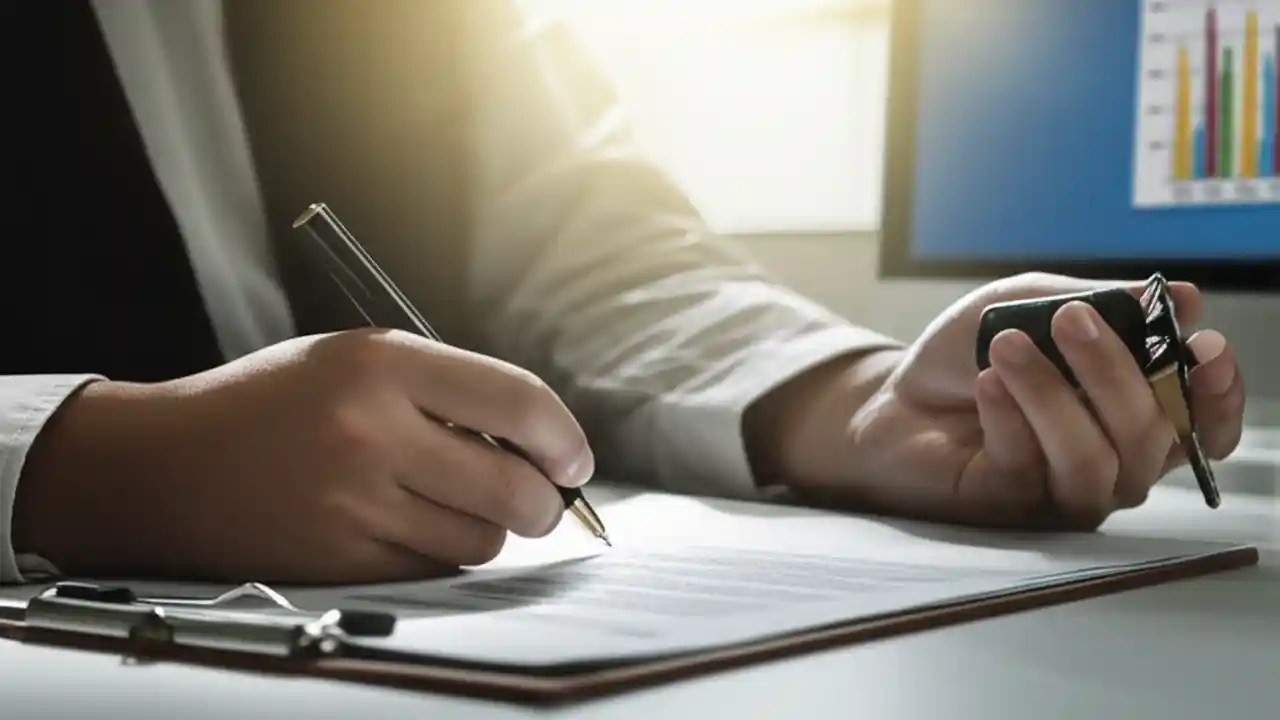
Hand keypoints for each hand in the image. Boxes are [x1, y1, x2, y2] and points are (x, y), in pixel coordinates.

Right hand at [13, 329, 593, 581]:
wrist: (167, 466)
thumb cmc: (276, 403)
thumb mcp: (358, 360)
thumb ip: (447, 391)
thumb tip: (542, 444)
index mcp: (381, 363)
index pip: (517, 401)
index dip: (564, 438)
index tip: (574, 460)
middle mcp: (371, 431)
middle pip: (515, 489)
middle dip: (545, 502)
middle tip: (541, 500)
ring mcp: (353, 502)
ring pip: (482, 539)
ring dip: (489, 529)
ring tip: (454, 505)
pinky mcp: (339, 560)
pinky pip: (436, 571)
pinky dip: (443, 555)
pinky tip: (412, 528)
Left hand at [747, 273, 1244, 528]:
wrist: (891, 397)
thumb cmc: (969, 354)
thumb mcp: (1032, 304)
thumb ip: (1103, 301)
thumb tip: (1182, 298)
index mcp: (1132, 413)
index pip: (1204, 422)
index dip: (1218, 393)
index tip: (1202, 347)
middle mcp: (1111, 461)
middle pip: (1151, 435)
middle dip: (1114, 369)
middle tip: (1068, 317)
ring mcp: (1062, 492)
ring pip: (1096, 459)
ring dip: (1055, 394)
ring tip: (1007, 345)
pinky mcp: (1012, 510)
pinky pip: (1030, 468)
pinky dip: (1010, 416)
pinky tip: (985, 383)